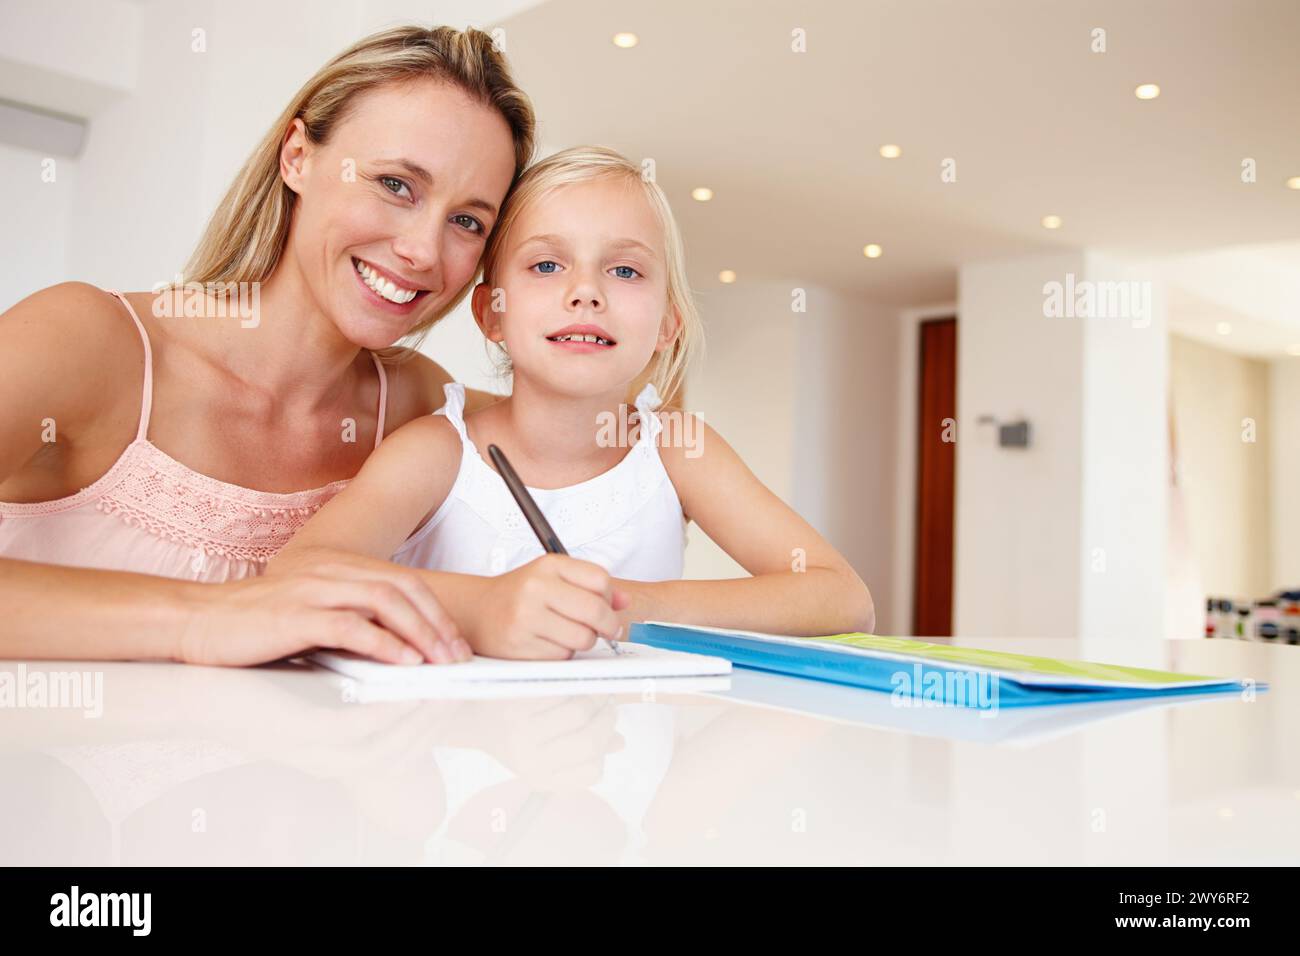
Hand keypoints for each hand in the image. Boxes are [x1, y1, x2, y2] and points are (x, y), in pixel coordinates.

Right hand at [178, 555, 471, 666]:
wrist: (198, 618)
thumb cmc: (255, 622)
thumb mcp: (311, 611)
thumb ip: (350, 618)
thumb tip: (395, 646)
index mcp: (339, 567)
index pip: (404, 582)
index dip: (435, 611)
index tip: (454, 641)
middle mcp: (332, 571)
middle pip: (403, 589)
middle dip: (437, 623)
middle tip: (457, 655)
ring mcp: (315, 590)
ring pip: (385, 603)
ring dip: (420, 633)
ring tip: (440, 661)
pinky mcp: (296, 615)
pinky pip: (351, 626)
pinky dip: (383, 643)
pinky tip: (402, 662)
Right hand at [467, 554, 629, 659]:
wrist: (477, 610)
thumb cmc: (521, 593)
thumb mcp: (554, 578)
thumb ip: (591, 586)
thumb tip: (625, 601)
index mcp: (549, 565)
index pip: (600, 580)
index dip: (610, 597)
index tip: (607, 606)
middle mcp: (536, 587)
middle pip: (595, 611)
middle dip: (608, 625)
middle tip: (607, 629)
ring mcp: (525, 617)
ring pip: (582, 639)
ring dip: (582, 641)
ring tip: (567, 632)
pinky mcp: (519, 645)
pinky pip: (562, 656)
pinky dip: (562, 653)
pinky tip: (548, 642)